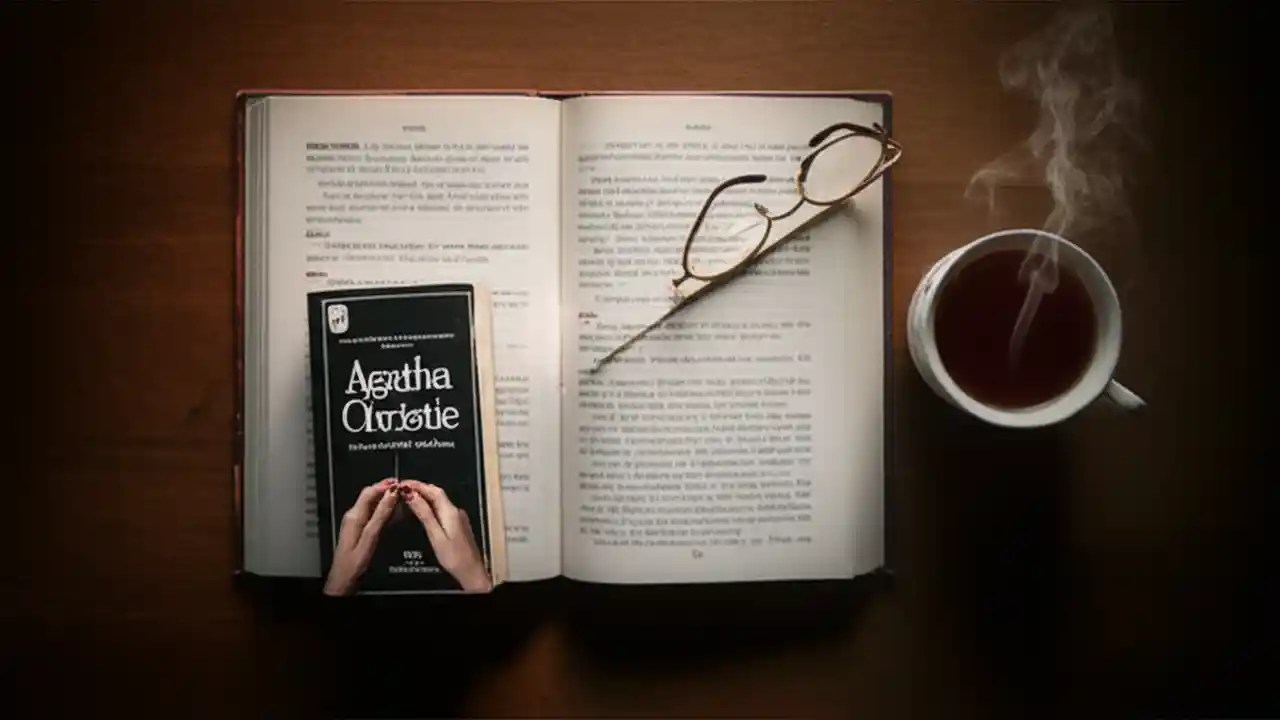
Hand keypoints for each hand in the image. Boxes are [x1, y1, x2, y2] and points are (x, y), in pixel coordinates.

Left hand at [323, 478, 398, 595]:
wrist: (343, 581)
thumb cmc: (352, 564)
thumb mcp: (370, 538)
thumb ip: (380, 515)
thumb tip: (390, 495)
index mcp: (354, 516)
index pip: (370, 491)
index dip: (385, 485)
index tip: (400, 483)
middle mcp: (353, 517)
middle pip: (371, 496)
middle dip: (387, 490)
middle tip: (403, 489)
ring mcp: (355, 524)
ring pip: (372, 505)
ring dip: (386, 500)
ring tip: (401, 500)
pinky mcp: (359, 531)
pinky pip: (373, 515)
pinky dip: (384, 511)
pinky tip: (393, 515)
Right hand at [399, 480, 491, 592]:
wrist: (472, 572)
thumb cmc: (455, 558)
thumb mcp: (436, 536)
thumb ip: (424, 514)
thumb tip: (413, 496)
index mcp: (451, 512)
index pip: (433, 490)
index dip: (418, 484)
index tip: (403, 483)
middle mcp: (456, 512)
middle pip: (437, 493)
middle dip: (420, 488)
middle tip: (403, 487)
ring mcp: (458, 518)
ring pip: (440, 500)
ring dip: (425, 495)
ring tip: (410, 495)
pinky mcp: (458, 525)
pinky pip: (443, 508)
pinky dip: (431, 504)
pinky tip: (424, 509)